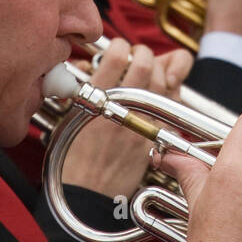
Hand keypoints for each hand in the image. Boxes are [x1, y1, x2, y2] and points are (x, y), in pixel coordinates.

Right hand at [61, 40, 192, 199]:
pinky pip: (172, 103)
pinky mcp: (157, 134)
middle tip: (134, 59)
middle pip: (147, 63)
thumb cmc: (73, 159)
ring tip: (147, 73)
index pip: (118, 55)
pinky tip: (159, 93)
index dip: (120, 46)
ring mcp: (145, 120)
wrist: (88, 195)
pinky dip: (169, 91)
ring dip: (158, 69)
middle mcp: (124, 107)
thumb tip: (88, 65)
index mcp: (98, 99)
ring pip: (164, 79)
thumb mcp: (68, 118)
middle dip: (142, 54)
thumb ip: (82, 87)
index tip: (117, 49)